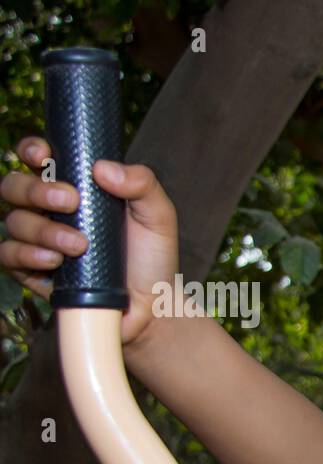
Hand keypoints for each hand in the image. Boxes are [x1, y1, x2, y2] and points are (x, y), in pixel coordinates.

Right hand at [0, 136, 178, 346]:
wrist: (153, 305)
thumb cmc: (151, 256)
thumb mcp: (158, 216)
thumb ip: (142, 184)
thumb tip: (102, 168)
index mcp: (75, 188)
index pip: (38, 158)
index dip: (32, 150)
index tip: (44, 155)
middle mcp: (49, 210)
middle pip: (14, 186)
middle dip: (36, 190)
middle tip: (71, 202)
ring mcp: (38, 240)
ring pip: (13, 222)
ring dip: (42, 230)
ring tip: (79, 245)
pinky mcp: (32, 271)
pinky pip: (9, 256)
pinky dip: (27, 255)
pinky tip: (54, 261)